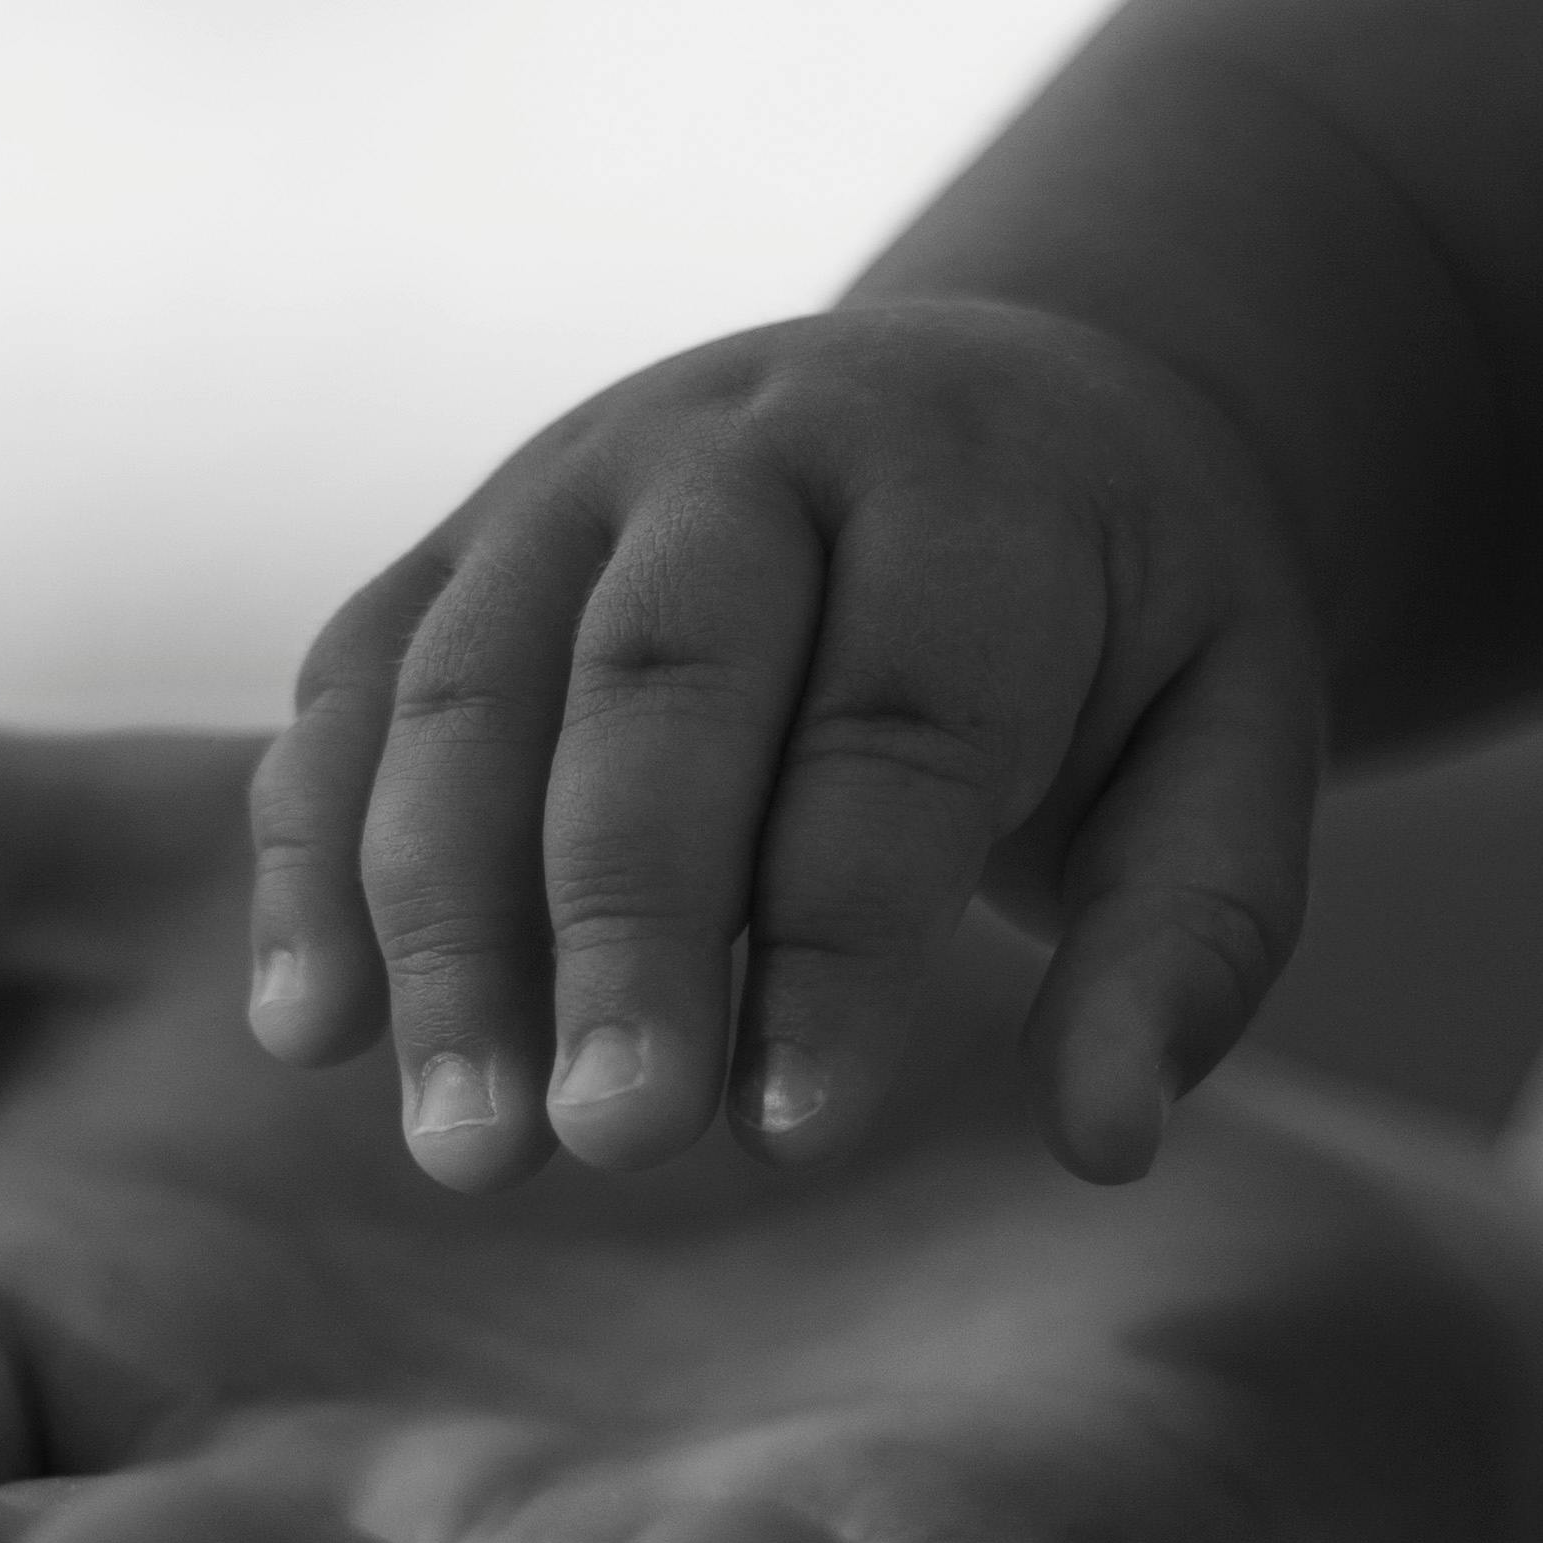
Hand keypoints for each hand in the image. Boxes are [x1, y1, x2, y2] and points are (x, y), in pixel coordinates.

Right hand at [245, 301, 1324, 1192]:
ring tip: (462, 1147)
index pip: (890, 725)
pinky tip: (310, 1033)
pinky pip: (354, 685)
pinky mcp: (456, 541)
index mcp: (964, 483)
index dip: (836, 935)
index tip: (796, 1138)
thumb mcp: (1232, 743)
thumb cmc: (1117, 624)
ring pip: (469, 691)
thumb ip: (1184, 938)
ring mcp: (570, 479)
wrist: (993, 394)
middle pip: (654, 687)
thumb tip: (1107, 1142)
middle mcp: (746, 449)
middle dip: (620, 926)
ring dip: (443, 928)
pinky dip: (313, 855)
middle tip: (607, 1146)